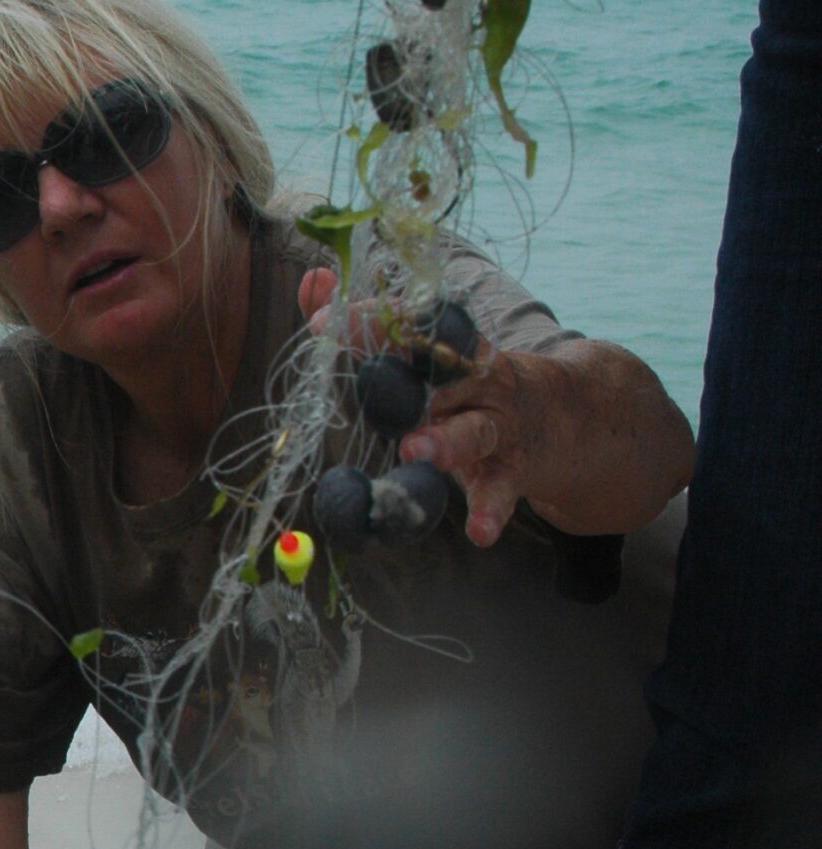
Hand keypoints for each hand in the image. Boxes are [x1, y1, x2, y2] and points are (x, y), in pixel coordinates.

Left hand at [299, 266, 552, 548]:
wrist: (572, 415)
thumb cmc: (473, 385)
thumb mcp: (430, 352)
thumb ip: (367, 319)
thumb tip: (313, 278)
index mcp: (451, 348)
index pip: (411, 326)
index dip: (370, 321)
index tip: (324, 320)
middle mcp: (477, 382)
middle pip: (444, 373)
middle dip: (408, 375)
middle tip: (367, 380)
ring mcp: (501, 426)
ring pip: (473, 432)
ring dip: (446, 441)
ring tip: (416, 452)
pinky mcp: (515, 470)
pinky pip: (502, 491)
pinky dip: (492, 511)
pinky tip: (479, 533)